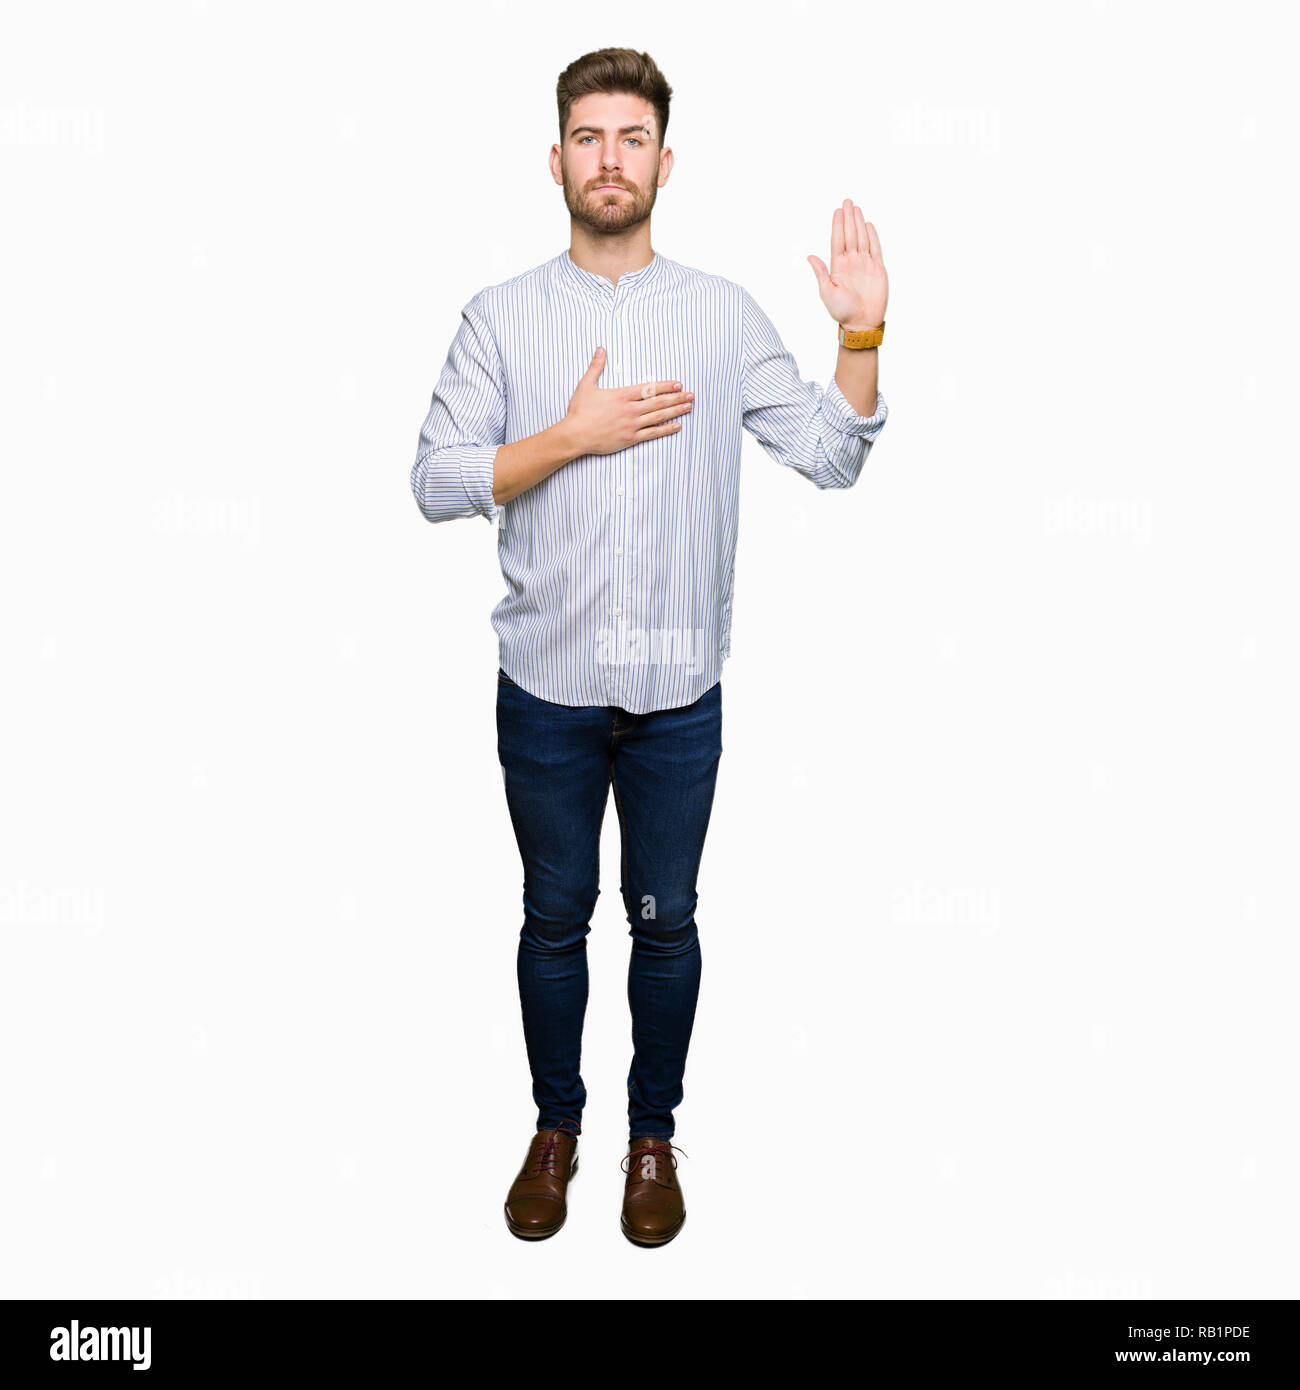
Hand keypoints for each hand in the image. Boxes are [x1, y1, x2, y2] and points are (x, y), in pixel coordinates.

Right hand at [563, 347, 694, 456]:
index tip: (678, 384)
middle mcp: (630, 409)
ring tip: (688, 407)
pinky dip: (666, 429)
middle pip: (658, 402)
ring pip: (659, 416)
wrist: (575, 435)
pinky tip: (677, 425)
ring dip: (675, 411)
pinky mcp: (630, 439)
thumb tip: (601, 348)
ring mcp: (631, 425)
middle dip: (677, 398)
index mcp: (621, 395)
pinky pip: (652, 434)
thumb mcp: (586, 385)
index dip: (665, 386)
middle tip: (691, 395)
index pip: (649, 388)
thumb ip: (596, 366)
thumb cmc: (579, 411)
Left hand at [807, 199, 887, 331]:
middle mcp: (851, 262)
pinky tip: (868, 225)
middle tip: (846, 201)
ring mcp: (865, 264)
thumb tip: (810, 256)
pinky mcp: (878, 269)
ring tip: (855, 208)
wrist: (862, 323)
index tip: (836, 211)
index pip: (837, 241)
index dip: (837, 225)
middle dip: (848, 218)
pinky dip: (872, 236)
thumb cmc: (842, 312)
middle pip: (849, 235)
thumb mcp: (827, 292)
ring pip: (861, 238)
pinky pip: (875, 248)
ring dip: (858, 223)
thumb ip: (820, 273)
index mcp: (838, 267)